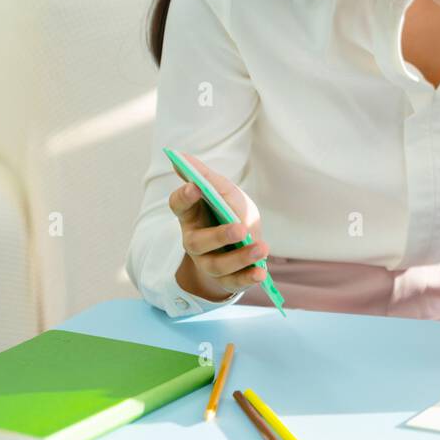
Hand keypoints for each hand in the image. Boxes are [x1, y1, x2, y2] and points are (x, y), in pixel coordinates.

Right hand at [168, 153, 268, 300]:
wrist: (245, 242)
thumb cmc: (229, 212)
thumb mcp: (225, 192)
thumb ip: (206, 178)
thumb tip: (181, 157)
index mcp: (191, 216)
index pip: (179, 206)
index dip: (184, 197)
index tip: (195, 186)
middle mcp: (195, 241)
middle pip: (197, 242)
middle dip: (218, 236)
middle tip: (240, 229)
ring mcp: (209, 262)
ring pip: (217, 265)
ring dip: (240, 258)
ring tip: (261, 248)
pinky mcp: (227, 279)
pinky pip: (235, 281)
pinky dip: (248, 278)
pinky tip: (261, 272)